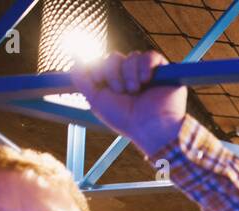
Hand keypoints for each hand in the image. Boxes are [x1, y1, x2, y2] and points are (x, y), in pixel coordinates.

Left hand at [70, 51, 187, 156]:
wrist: (150, 128)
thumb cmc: (125, 119)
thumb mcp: (96, 101)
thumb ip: (83, 81)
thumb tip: (74, 61)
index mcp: (115, 83)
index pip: (102, 63)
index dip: (99, 70)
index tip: (101, 84)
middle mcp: (130, 77)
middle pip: (114, 58)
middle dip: (113, 73)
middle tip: (121, 91)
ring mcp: (147, 74)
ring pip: (132, 57)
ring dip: (129, 74)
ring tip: (136, 91)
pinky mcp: (164, 72)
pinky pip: (151, 56)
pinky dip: (146, 66)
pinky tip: (146, 80)